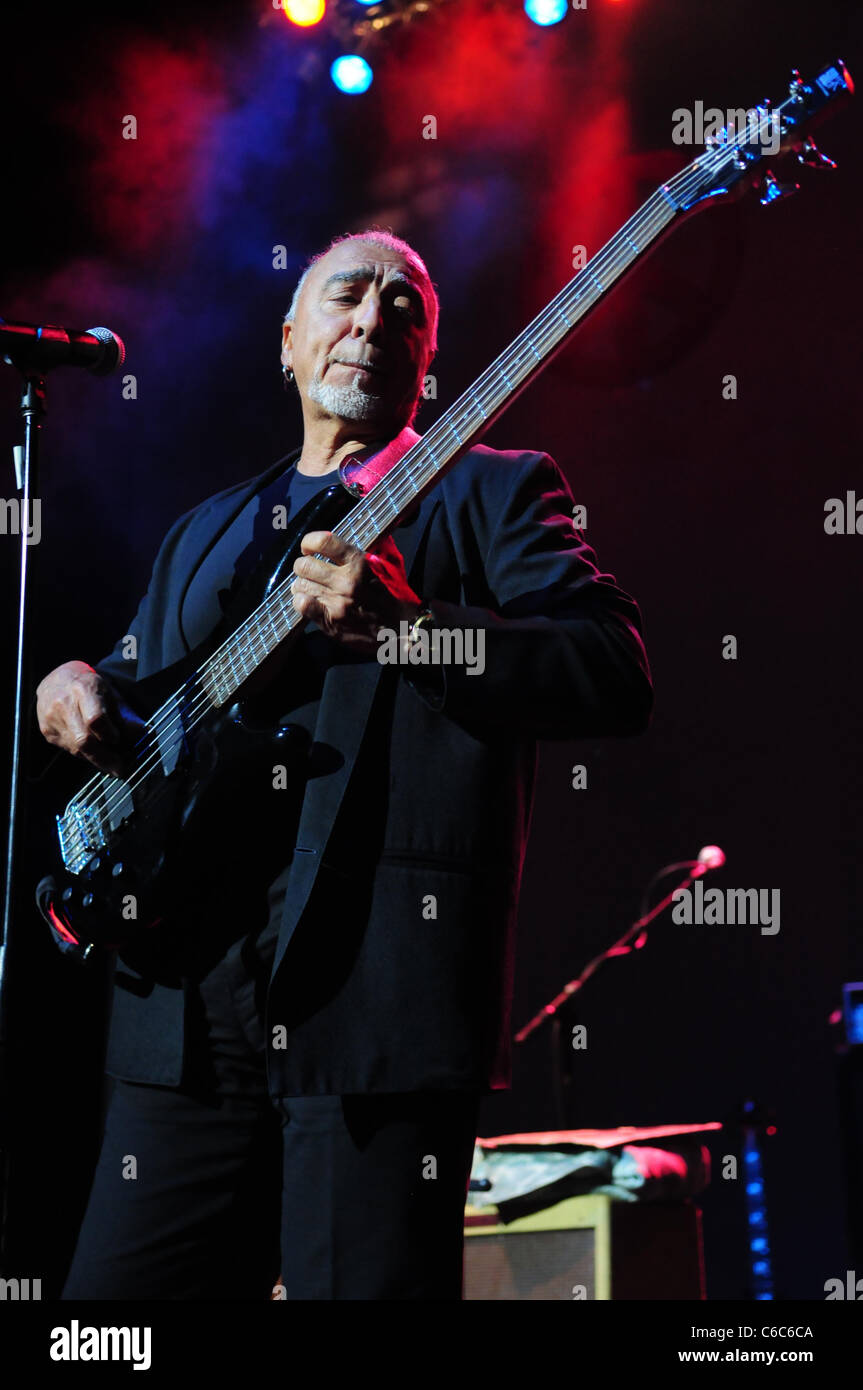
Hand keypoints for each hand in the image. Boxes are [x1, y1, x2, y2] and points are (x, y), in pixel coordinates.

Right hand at [36, 660, 144, 776]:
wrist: (56, 680)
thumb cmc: (87, 686)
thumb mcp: (108, 693)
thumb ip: (123, 716)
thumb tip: (141, 734)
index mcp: (83, 690)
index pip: (95, 719)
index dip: (109, 734)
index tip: (119, 740)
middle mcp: (63, 704)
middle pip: (83, 739)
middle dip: (104, 758)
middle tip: (119, 768)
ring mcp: (52, 719)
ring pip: (76, 749)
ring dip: (96, 759)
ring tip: (110, 762)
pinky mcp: (47, 731)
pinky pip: (69, 750)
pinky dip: (84, 754)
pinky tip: (93, 751)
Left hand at [291, 530, 421, 656]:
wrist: (401, 631)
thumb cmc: (393, 599)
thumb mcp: (385, 568)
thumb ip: (363, 554)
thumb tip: (341, 543)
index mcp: (360, 564)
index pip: (324, 542)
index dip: (309, 543)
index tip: (308, 549)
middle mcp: (347, 581)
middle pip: (304, 565)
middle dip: (302, 567)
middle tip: (308, 572)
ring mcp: (338, 602)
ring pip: (300, 585)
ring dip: (301, 586)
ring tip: (310, 589)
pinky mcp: (331, 622)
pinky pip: (301, 605)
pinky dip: (300, 602)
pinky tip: (307, 602)